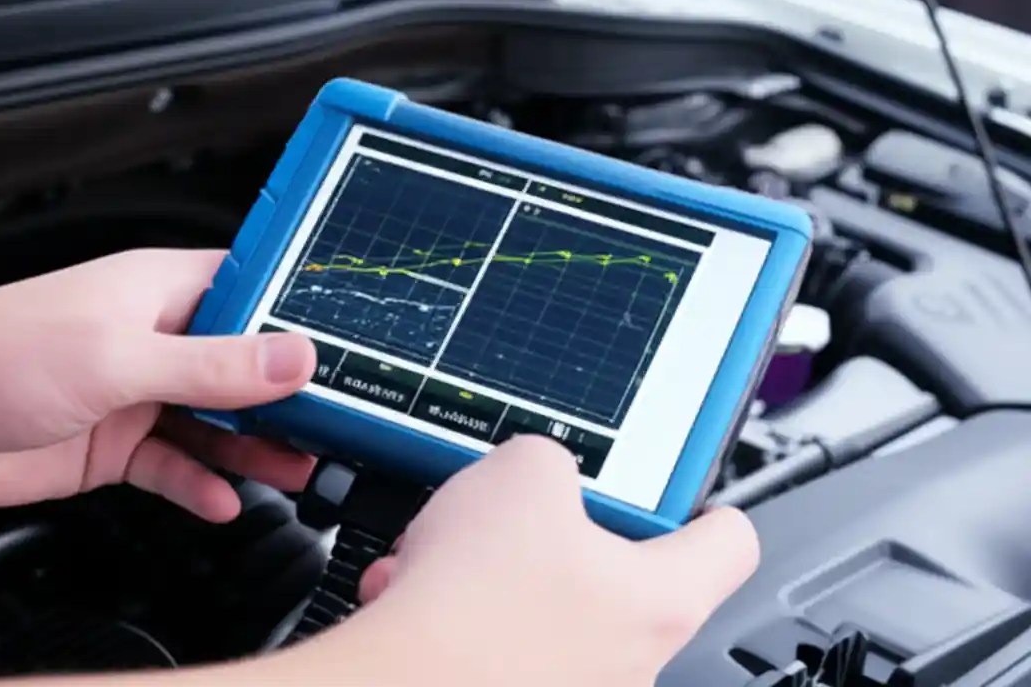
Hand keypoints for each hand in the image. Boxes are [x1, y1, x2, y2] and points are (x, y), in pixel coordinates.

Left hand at [0, 249, 316, 518]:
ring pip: (215, 422)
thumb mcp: (121, 358)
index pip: (253, 291)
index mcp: (162, 290)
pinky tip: (224, 499)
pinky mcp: (114, 443)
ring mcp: (136, 393)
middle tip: (333, 424)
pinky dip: (201, 483)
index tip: (344, 349)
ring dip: (254, 446)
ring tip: (297, 469)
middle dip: (286, 397)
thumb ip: (213, 365)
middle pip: (243, 366)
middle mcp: (156, 338)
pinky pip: (175, 465)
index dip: (300, 317)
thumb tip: (293, 358)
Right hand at [304, 437, 758, 685]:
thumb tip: (541, 476)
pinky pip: (498, 646)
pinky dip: (460, 616)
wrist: (396, 682)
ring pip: (544, 609)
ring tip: (447, 559)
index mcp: (661, 599)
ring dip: (494, 576)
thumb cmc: (474, 603)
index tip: (677, 495)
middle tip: (521, 518)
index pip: (731, 544)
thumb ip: (553, 462)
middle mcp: (630, 662)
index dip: (705, 505)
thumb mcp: (524, 471)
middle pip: (620, 576)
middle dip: (556, 537)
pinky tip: (418, 595)